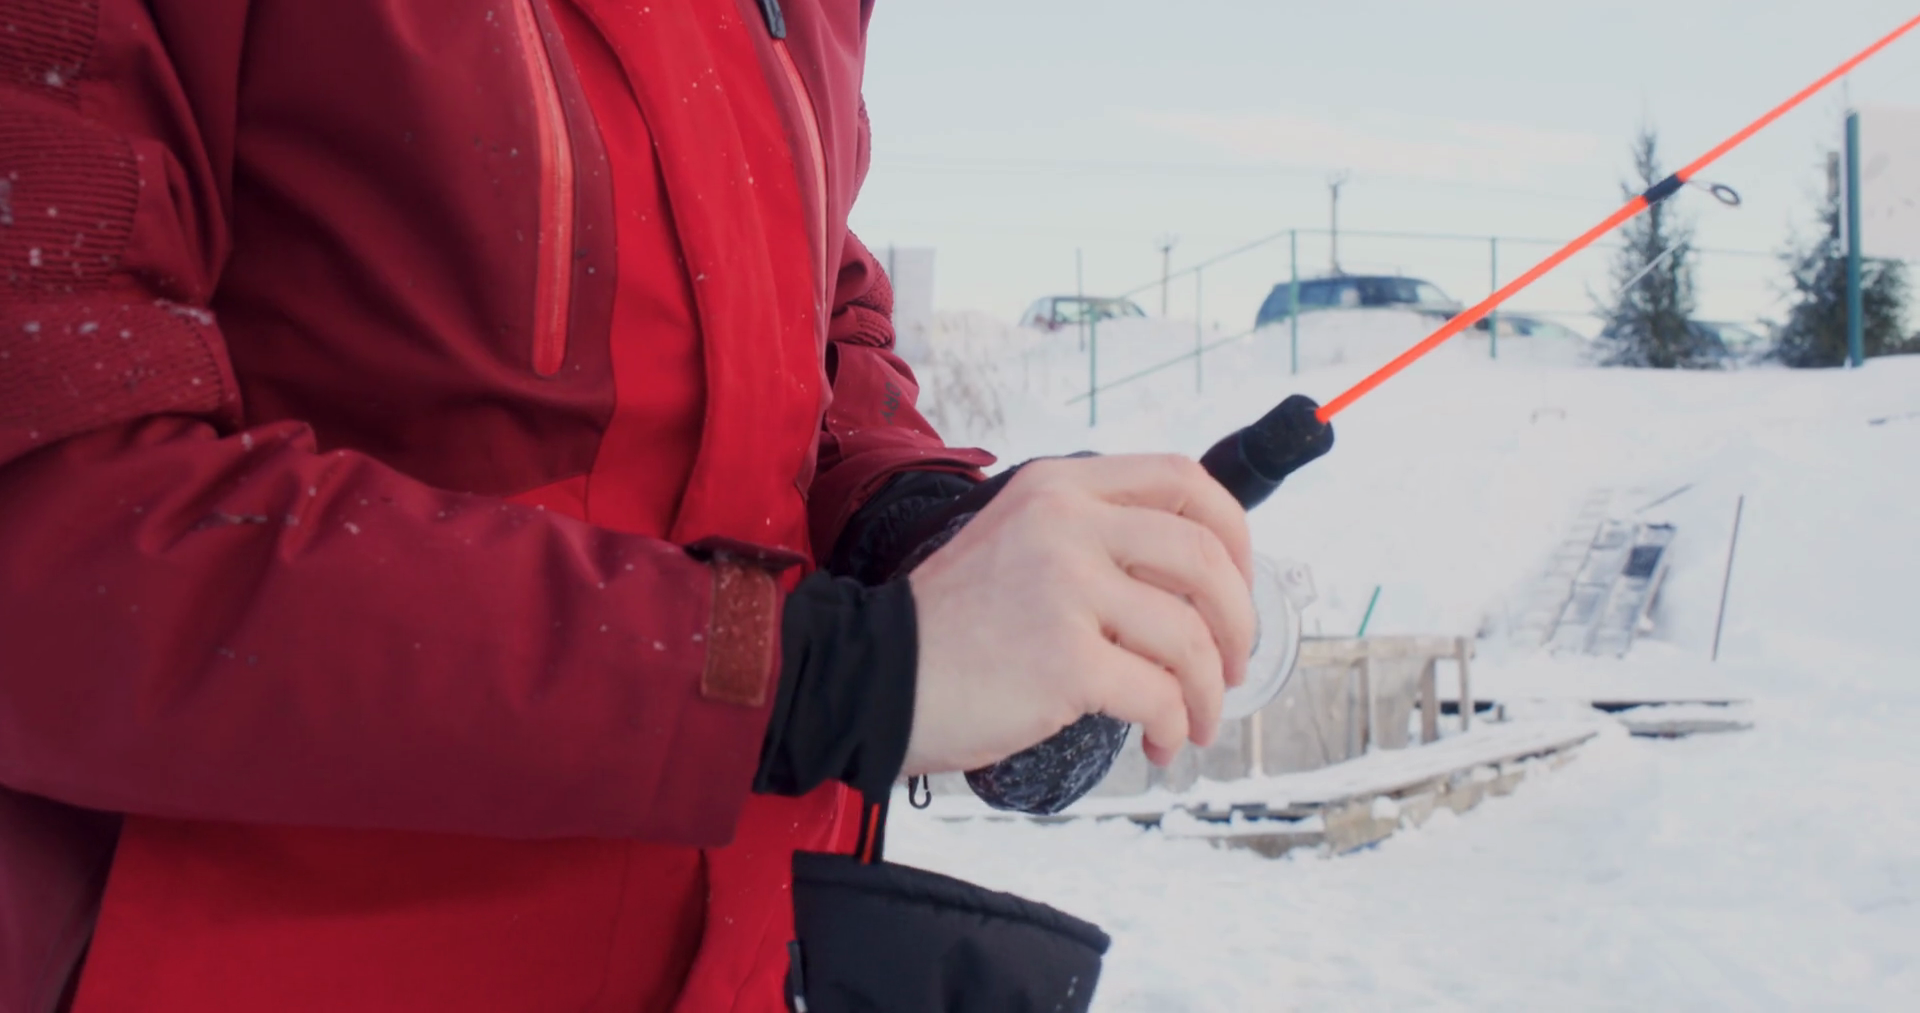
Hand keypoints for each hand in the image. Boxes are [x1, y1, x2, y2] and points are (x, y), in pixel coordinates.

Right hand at [903, 454, 1254, 775]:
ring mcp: (1066, 589)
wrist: (875, 677)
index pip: (1182, 478)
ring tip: (1198, 722)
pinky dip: (1174, 728)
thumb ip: (1090, 537)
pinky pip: (1160, 695)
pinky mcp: (1065, 660)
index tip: (1240, 580)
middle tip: (1234, 665)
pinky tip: (1159, 744)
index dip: (1233, 531)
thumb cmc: (951, 627)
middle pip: (1204, 558)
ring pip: (1191, 637)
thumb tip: (1190, 576)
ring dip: (1211, 691)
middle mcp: (1067, 524)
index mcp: (1060, 487)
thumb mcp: (1017, 540)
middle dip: (1239, 622)